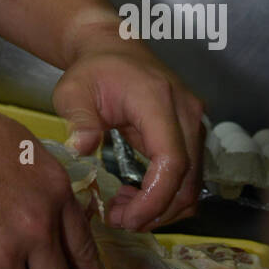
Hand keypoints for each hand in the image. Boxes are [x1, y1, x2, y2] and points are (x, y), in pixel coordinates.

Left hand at [51, 36, 204, 231]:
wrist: (114, 48)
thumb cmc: (92, 70)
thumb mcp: (73, 91)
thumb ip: (78, 119)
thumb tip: (80, 149)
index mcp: (158, 100)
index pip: (172, 160)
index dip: (154, 198)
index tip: (126, 218)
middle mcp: (187, 112)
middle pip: (187, 179)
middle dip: (156, 210)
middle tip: (119, 220)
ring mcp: (195, 122)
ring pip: (192, 183)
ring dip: (162, 206)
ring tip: (123, 211)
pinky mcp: (193, 132)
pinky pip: (189, 175)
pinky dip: (167, 194)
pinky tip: (136, 196)